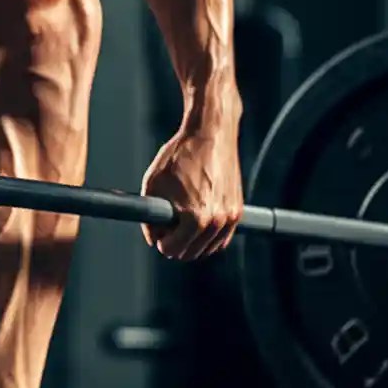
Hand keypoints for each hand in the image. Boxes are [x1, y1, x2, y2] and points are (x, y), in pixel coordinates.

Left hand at [141, 122, 243, 260]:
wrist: (210, 134)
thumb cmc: (180, 155)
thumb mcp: (153, 185)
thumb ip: (150, 217)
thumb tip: (155, 238)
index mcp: (195, 218)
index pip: (172, 250)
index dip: (160, 241)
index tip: (158, 231)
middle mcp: (216, 221)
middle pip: (191, 253)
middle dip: (176, 244)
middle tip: (168, 228)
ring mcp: (230, 217)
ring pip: (209, 249)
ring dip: (194, 243)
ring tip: (181, 224)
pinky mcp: (238, 210)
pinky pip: (222, 238)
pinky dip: (210, 237)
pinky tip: (198, 224)